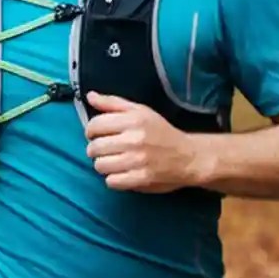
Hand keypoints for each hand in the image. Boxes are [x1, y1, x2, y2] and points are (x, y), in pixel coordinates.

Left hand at [84, 91, 204, 192]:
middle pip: (94, 147)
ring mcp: (137, 160)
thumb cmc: (161, 132)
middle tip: (108, 149)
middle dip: (97, 149)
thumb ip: (113, 103)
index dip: (91, 131)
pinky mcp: (141, 179)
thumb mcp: (140, 111)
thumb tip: (90, 96)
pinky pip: (111, 181)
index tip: (97, 134)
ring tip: (115, 161)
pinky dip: (114, 179)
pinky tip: (123, 173)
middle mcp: (134, 139)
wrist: (188, 156)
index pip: (94, 125)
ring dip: (105, 165)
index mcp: (133, 119)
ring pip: (100, 165)